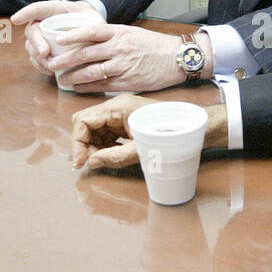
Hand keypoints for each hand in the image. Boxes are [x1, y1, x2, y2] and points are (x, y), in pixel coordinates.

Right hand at [11, 0, 101, 74]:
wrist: (90, 28)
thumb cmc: (91, 22)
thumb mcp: (95, 21)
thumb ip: (95, 27)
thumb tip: (92, 41)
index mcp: (57, 10)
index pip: (38, 9)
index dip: (26, 13)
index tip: (15, 20)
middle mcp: (44, 22)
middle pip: (33, 30)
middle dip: (36, 43)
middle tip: (44, 53)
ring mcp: (41, 36)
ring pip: (32, 46)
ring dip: (38, 57)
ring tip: (49, 66)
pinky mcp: (43, 49)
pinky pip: (36, 58)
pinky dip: (40, 65)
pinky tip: (49, 71)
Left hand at [50, 23, 191, 93]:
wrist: (176, 58)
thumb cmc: (153, 45)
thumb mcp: (131, 33)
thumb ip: (111, 37)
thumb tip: (87, 42)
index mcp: (119, 33)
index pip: (91, 32)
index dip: (73, 35)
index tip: (59, 40)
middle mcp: (119, 48)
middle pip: (85, 54)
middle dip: (66, 61)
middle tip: (52, 65)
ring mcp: (122, 66)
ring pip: (91, 72)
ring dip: (74, 77)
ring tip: (62, 79)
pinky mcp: (127, 81)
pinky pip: (102, 85)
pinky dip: (88, 87)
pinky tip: (78, 88)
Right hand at [72, 94, 228, 170]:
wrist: (194, 127)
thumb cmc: (171, 133)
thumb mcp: (142, 149)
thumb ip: (115, 157)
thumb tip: (91, 163)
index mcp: (117, 107)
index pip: (82, 120)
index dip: (77, 142)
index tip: (81, 162)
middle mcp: (116, 107)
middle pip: (86, 124)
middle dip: (84, 144)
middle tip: (92, 163)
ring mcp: (121, 114)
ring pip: (95, 130)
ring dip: (94, 146)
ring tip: (104, 161)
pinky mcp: (127, 122)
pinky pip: (107, 133)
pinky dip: (104, 145)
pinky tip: (112, 156)